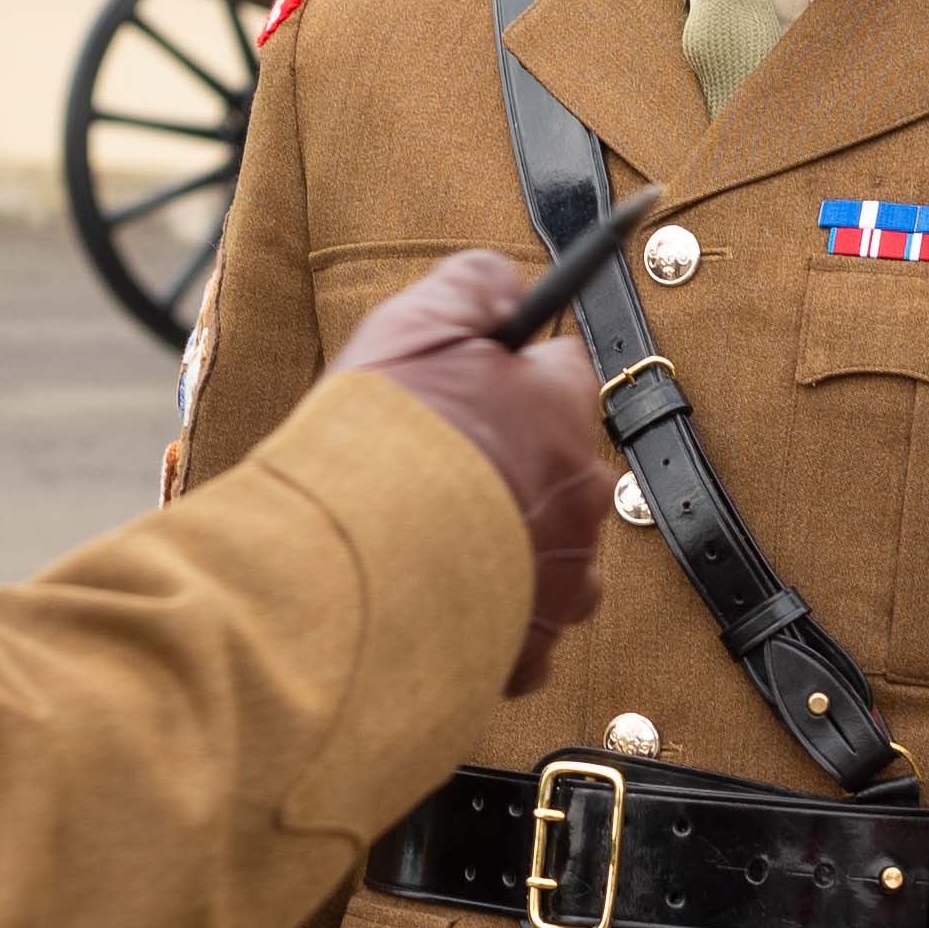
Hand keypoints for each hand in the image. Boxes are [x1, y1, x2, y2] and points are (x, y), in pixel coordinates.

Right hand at [329, 252, 621, 693]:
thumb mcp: (416, 321)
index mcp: (561, 413)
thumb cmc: (379, 444)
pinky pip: (532, 634)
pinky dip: (498, 622)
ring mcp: (563, 577)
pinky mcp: (534, 644)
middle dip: (514, 467)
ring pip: (555, 554)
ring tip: (439, 543)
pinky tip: (445, 604)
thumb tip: (505, 285)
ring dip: (512, 547)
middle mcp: (580, 497)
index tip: (473, 388)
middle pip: (562, 469)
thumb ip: (472, 284)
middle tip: (440, 470)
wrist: (348, 559)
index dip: (513, 377)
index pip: (565, 373)